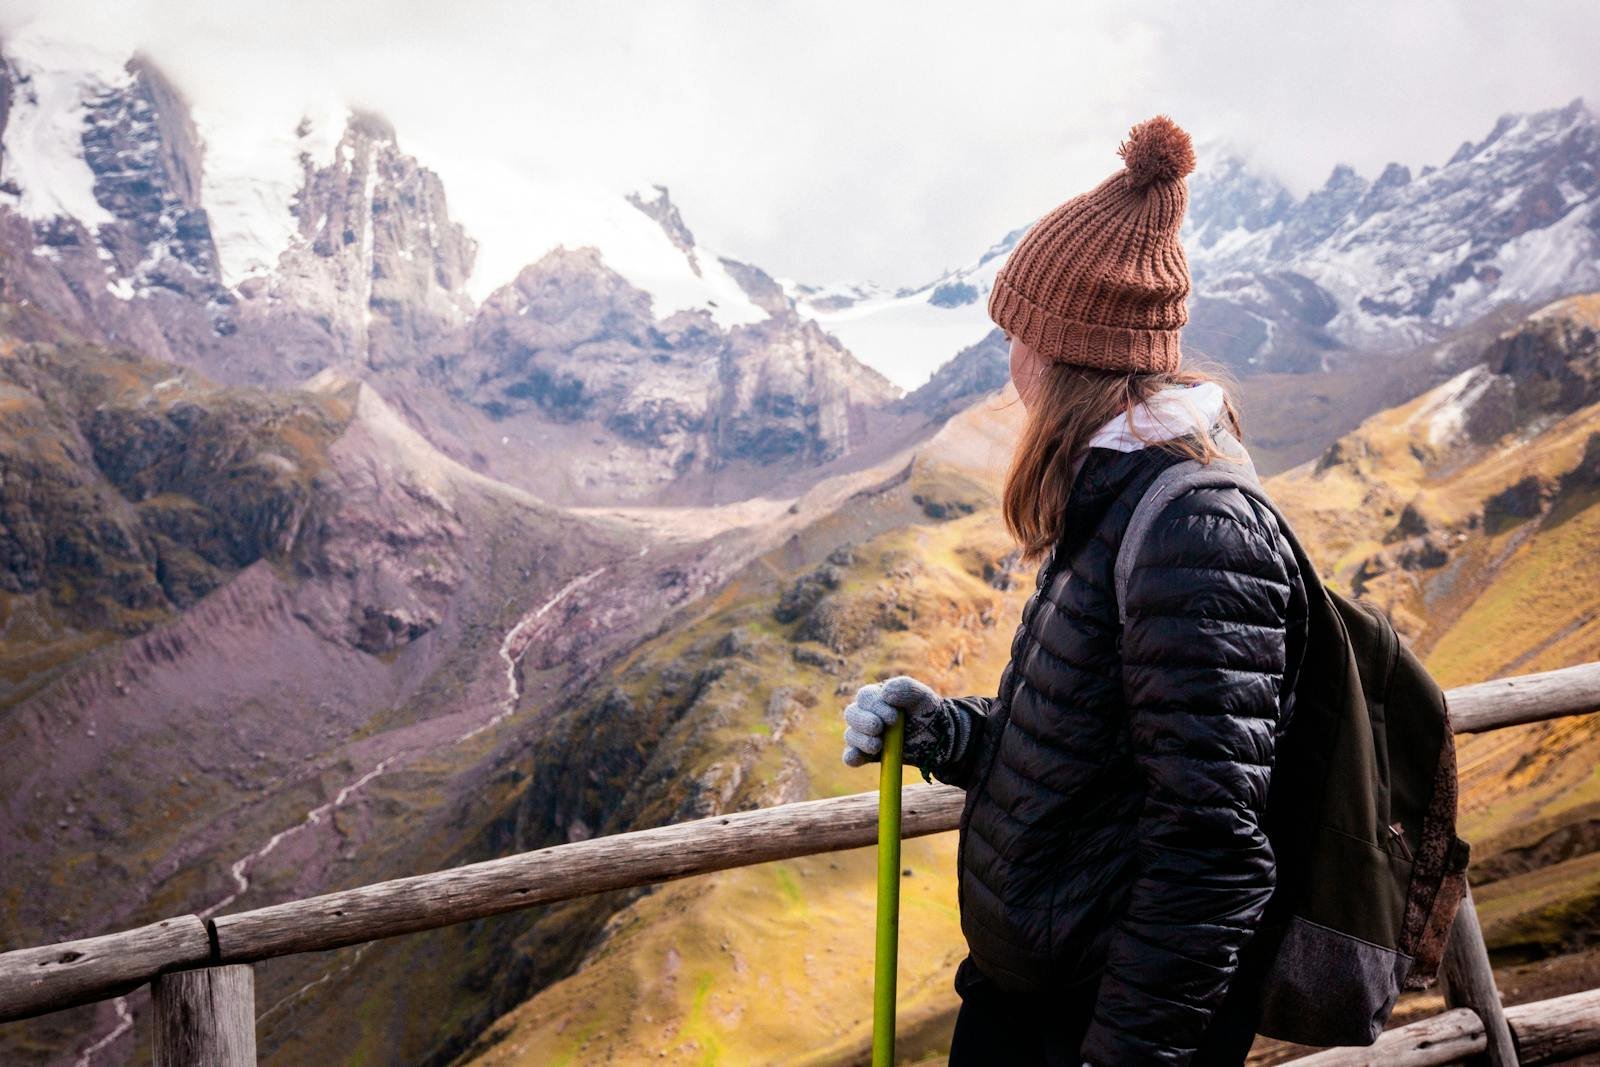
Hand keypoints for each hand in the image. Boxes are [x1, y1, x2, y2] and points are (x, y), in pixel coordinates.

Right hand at [841, 675, 972, 773]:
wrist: (936, 738)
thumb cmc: (925, 712)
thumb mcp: (921, 696)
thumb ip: (905, 688)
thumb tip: (885, 693)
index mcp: (876, 696)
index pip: (865, 697)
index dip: (875, 706)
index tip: (894, 718)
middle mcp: (865, 714)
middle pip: (852, 714)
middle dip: (864, 722)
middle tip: (879, 728)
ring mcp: (864, 735)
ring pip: (851, 735)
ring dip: (861, 740)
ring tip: (877, 745)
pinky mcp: (867, 754)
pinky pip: (851, 756)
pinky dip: (852, 757)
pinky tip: (858, 757)